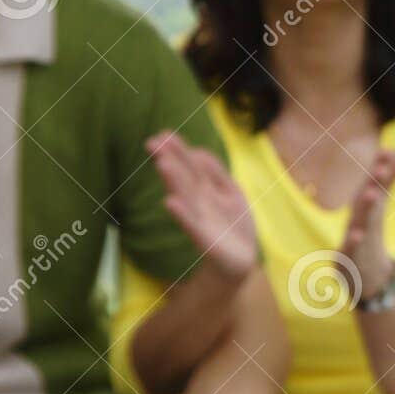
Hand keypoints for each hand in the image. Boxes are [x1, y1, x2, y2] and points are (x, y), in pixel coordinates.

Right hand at [147, 131, 259, 279]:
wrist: (242, 260)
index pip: (189, 166)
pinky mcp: (205, 239)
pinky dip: (182, 214)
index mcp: (205, 190)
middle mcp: (199, 203)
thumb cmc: (232, 225)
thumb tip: (198, 150)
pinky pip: (192, 225)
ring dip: (174, 181)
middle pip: (184, 177)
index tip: (162, 133)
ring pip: (186, 197)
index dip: (178, 150)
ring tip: (163, 163)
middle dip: (171, 159)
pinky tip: (170, 202)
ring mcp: (200, 220)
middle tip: (152, 142)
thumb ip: (216, 173)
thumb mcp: (230, 193)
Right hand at [340, 147, 394, 297]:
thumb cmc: (366, 231)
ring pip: (359, 220)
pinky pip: (351, 248)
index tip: (387, 151)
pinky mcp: (348, 256)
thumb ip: (392, 176)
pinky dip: (353, 241)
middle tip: (383, 166)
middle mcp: (359, 216)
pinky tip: (357, 234)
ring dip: (365, 207)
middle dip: (374, 181)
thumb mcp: (379, 203)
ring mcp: (353, 235)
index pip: (375, 183)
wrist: (357, 272)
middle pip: (367, 197)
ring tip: (372, 194)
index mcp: (367, 204)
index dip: (382, 168)